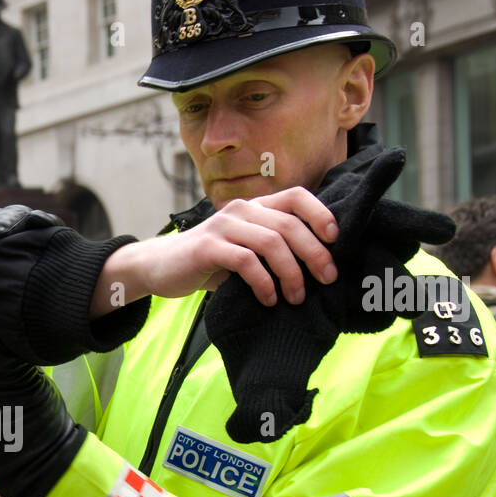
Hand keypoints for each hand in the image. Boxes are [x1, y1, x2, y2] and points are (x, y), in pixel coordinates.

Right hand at [91, 186, 338, 316]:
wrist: (159, 267)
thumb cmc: (208, 262)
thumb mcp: (244, 248)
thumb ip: (271, 246)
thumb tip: (317, 264)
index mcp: (254, 207)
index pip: (297, 197)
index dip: (321, 214)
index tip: (335, 241)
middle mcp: (241, 210)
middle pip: (290, 225)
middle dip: (315, 253)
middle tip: (327, 279)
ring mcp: (223, 227)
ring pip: (272, 243)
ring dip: (291, 273)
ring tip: (296, 297)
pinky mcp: (208, 248)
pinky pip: (246, 262)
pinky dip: (263, 283)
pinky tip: (269, 299)